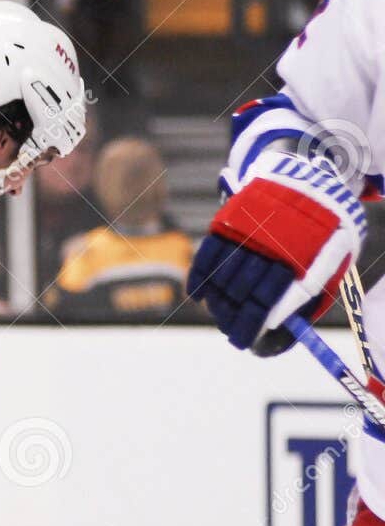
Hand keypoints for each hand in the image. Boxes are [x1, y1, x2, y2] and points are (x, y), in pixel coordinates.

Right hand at [188, 154, 363, 354]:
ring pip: (222, 278)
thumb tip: (287, 332)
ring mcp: (245, 235)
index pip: (267, 304)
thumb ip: (308, 296)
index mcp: (297, 261)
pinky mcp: (228, 223)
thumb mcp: (327, 263)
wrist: (307, 183)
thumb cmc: (318, 234)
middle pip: (241, 294)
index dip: (251, 326)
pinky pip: (206, 257)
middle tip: (230, 332)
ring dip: (218, 302)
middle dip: (232, 318)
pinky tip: (199, 296)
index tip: (243, 342)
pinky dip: (199, 279)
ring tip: (219, 314)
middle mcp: (269, 248)